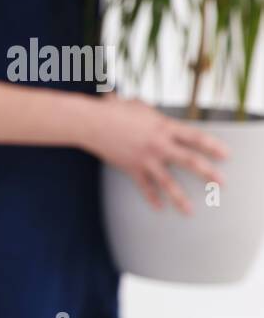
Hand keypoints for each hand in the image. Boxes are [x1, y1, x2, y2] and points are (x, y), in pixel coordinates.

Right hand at [80, 99, 228, 213]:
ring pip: (167, 182)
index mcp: (164, 127)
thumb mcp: (138, 106)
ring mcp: (145, 158)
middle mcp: (159, 144)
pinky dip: (151, 198)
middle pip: (189, 161)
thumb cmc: (113, 110)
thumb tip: (152, 112)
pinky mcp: (131, 168)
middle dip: (208, 173)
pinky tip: (159, 208)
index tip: (226, 156)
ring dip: (180, 198)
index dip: (213, 146)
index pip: (196, 138)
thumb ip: (151, 113)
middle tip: (222, 184)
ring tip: (190, 211)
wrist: (91, 123)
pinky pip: (144, 186)